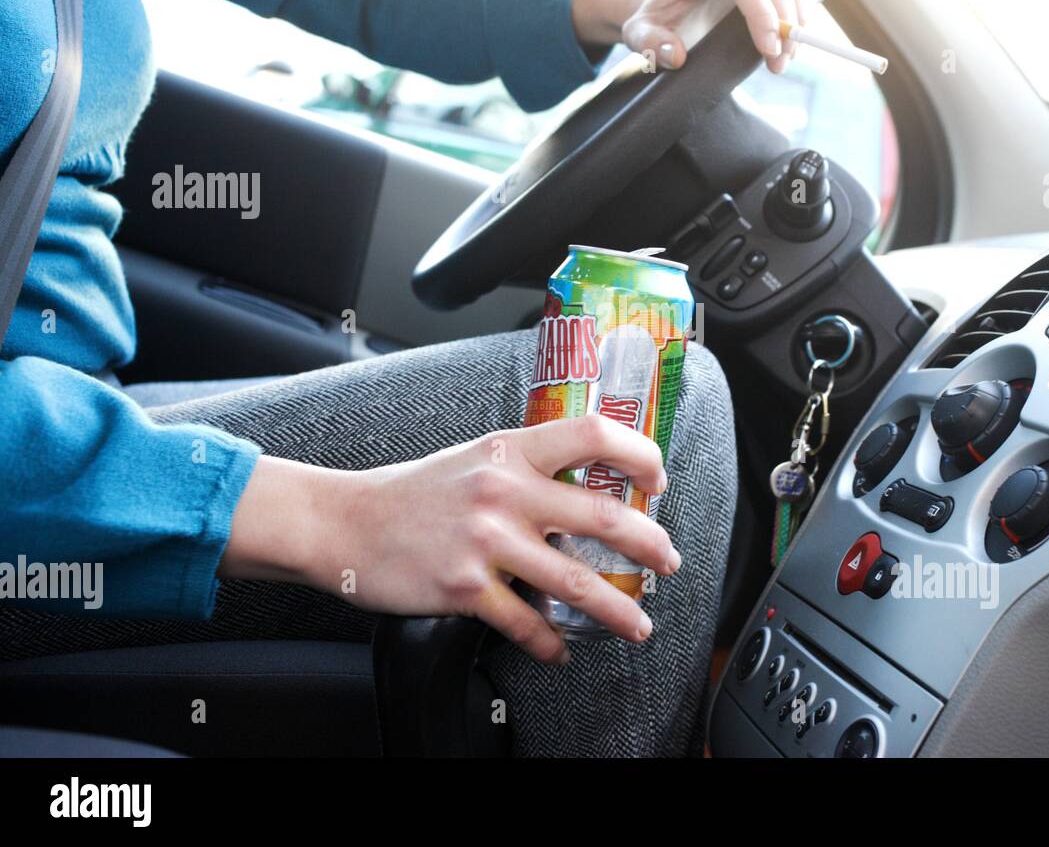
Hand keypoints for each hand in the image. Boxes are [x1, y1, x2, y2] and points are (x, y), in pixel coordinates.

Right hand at [223, 415, 679, 664]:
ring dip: (619, 608)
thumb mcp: (475, 458)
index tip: (657, 479)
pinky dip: (551, 643)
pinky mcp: (466, 588)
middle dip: (650, 545)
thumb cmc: (414, 492)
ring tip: (638, 622)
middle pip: (604, 516)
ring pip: (577, 582)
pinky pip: (526, 624)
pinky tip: (561, 650)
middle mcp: (503, 492)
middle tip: (667, 562)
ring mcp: (486, 542)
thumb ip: (527, 467)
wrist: (344, 523)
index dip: (638, 454)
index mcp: (510, 450)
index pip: (593, 434)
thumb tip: (586, 486)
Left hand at [573, 0, 840, 74]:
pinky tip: (805, 14)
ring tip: (788, 52)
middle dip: (785, 23)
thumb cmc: (657, 21)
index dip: (763, 13)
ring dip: (800, 13)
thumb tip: (676, 55)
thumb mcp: (641, 35)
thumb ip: (651, 44)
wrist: (666, 9)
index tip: (769, 49)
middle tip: (780, 63)